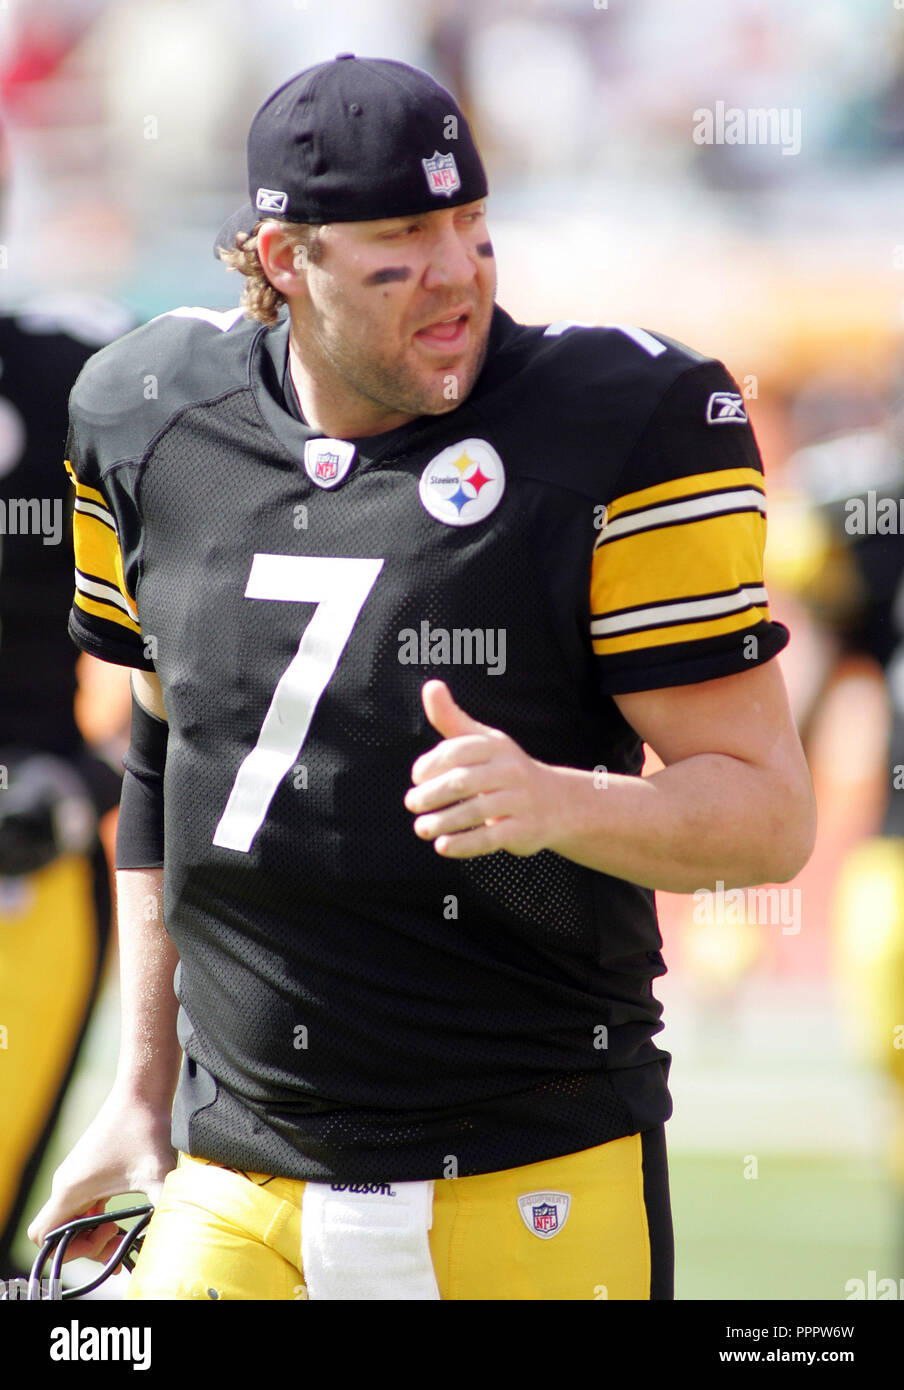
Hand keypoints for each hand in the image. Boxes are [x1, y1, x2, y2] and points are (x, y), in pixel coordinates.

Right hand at [27, 1088, 174, 1265]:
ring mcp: (76, 1177)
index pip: (43, 1236)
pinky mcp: (88, 1171)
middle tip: (118, 1244)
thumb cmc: (145, 1129)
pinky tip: (121, 1219)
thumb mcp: (159, 1174)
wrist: (143, 1092)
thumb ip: (166, 1209)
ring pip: (71, 1219)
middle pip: (58, 1232)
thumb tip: (178, 1233)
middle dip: (85, 1246)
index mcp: (71, 1189)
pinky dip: (95, 1218)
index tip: (104, 1238)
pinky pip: (81, 1205)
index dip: (67, 1249)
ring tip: (121, 1236)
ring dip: (91, 1233)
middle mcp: (67, 1184)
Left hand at [404, 680, 559, 857]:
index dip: (430, 764)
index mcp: (497, 746)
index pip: (457, 751)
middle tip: (412, 803)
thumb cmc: (504, 769)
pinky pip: (489, 838)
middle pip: (462, 782)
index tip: (417, 778)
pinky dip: (462, 844)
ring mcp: (519, 801)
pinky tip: (442, 846)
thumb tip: (431, 686)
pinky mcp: (522, 830)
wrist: (555, 803)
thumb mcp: (481, 741)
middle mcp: (511, 771)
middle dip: (431, 795)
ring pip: (474, 812)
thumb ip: (451, 718)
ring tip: (421, 828)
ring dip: (441, 822)